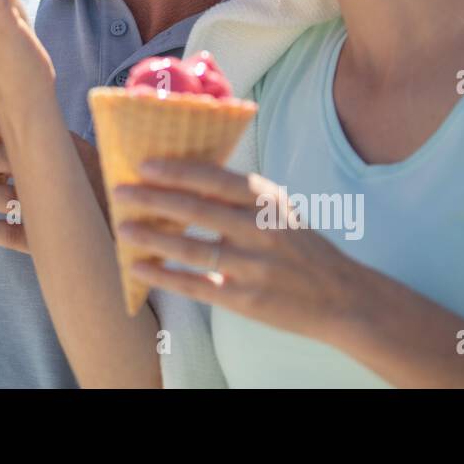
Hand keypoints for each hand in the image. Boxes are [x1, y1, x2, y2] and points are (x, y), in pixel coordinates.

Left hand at [0, 105, 104, 253]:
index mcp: (73, 151)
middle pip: (11, 162)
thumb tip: (12, 107)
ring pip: (8, 199)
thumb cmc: (104, 188)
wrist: (137, 233)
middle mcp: (66, 178)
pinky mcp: (52, 242)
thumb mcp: (88, 156)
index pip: (29, 130)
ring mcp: (59, 212)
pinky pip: (14, 236)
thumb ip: (56, 138)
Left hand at [111, 161, 369, 344]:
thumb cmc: (301, 248)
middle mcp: (262, 230)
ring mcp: (254, 267)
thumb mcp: (280, 211)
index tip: (144, 164)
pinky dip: (166, 277)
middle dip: (154, 199)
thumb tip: (185, 177)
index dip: (177, 170)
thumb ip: (241, 197)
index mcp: (268, 202)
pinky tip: (141, 269)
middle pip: (198, 210)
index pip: (216, 179)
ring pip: (193, 249)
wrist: (342, 298)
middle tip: (121, 192)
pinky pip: (198, 285)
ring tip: (124, 230)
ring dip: (153, 238)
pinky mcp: (247, 299)